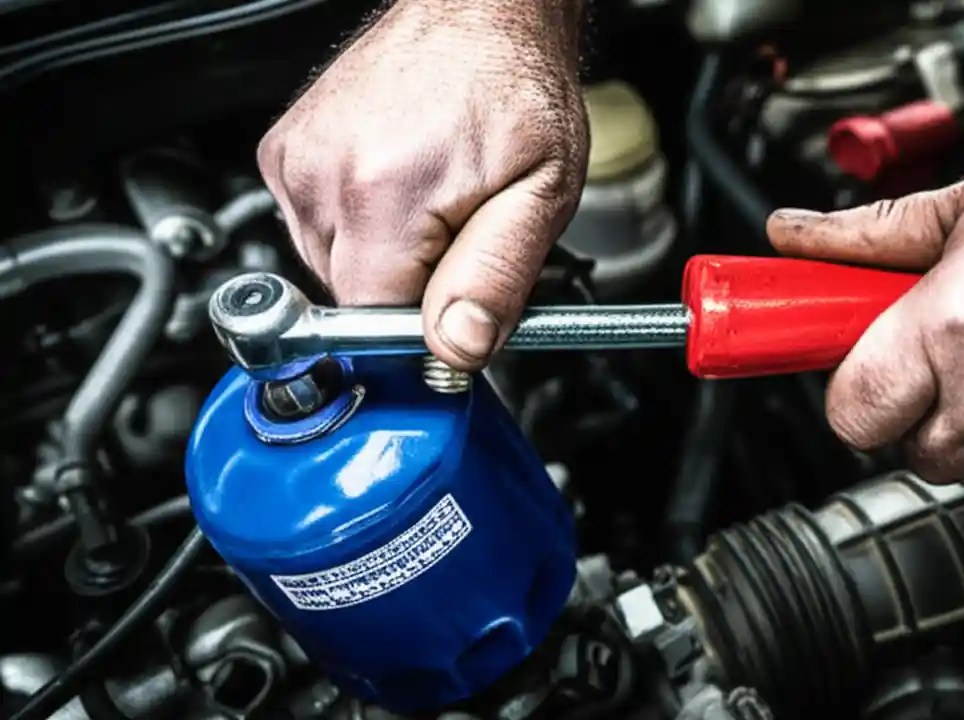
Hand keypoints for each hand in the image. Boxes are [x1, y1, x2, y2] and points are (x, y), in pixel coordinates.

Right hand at [257, 0, 587, 370]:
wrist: (481, 12)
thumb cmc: (516, 86)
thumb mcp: (542, 193)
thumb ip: (497, 279)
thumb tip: (455, 350)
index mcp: (383, 196)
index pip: (373, 325)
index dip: (421, 328)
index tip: (456, 302)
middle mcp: (323, 176)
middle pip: (351, 300)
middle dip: (410, 287)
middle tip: (459, 232)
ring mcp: (296, 161)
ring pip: (330, 266)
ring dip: (384, 255)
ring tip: (431, 201)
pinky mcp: (284, 152)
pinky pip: (313, 227)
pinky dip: (357, 224)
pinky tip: (398, 185)